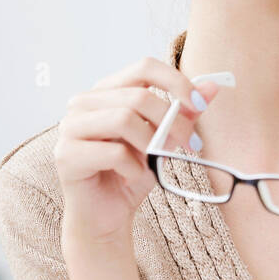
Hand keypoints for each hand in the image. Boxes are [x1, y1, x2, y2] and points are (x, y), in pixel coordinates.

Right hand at [56, 56, 217, 246]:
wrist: (108, 213)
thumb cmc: (133, 171)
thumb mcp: (165, 139)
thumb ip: (183, 112)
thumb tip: (212, 86)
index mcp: (107, 91)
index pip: (144, 67)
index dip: (177, 83)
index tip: (199, 107)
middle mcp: (83, 103)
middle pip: (138, 96)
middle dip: (172, 122)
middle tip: (190, 144)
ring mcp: (70, 128)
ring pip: (123, 119)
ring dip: (152, 144)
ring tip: (156, 161)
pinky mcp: (66, 155)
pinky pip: (113, 153)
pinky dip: (134, 168)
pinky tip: (134, 176)